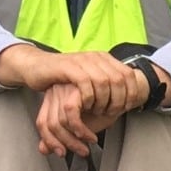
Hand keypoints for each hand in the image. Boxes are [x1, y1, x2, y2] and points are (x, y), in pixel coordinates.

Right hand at [0, 45, 136, 108]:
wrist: (38, 67)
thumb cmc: (64, 79)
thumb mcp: (90, 79)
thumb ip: (107, 85)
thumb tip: (128, 98)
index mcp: (104, 59)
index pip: (129, 74)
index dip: (132, 93)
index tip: (128, 108)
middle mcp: (95, 57)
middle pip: (119, 79)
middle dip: (118, 100)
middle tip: (111, 113)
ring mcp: (82, 60)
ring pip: (104, 81)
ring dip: (103, 100)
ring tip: (98, 111)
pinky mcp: (68, 66)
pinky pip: (85, 82)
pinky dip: (89, 97)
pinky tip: (85, 106)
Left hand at [35, 82, 99, 156]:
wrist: (123, 92)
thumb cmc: (102, 106)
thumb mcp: (81, 125)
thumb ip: (61, 136)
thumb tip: (43, 149)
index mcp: (53, 99)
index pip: (42, 124)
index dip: (50, 142)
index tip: (62, 153)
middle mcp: (55, 92)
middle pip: (48, 124)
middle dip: (66, 143)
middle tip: (80, 151)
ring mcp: (64, 88)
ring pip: (59, 122)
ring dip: (75, 140)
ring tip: (89, 141)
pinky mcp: (75, 88)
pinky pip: (71, 114)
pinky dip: (81, 130)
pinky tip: (91, 134)